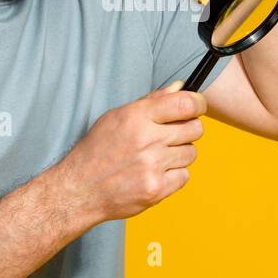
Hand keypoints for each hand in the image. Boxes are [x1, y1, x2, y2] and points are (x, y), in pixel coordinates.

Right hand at [50, 80, 207, 225]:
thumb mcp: (116, 117)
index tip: (196, 106)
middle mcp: (146, 140)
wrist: (80, 189)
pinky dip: (174, 175)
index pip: (185, 104)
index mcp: (136, 117)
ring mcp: (152, 166)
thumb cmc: (97, 151)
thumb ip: (151, 102)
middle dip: (189, 129)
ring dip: (180, 154)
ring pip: (191, 153)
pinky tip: (155, 173)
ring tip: (158, 156)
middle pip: (195, 129)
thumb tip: (180, 87)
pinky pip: (184, 176)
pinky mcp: (156, 189)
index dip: (198, 103)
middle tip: (174, 134)